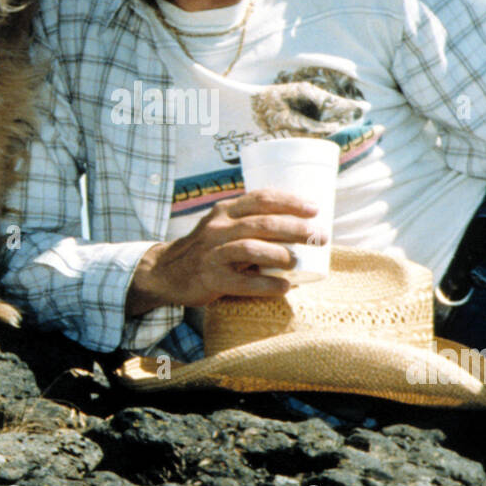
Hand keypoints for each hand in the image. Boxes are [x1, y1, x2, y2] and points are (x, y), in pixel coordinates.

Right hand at [126, 188, 325, 315]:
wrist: (166, 271)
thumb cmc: (207, 248)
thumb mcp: (223, 226)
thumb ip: (251, 223)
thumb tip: (300, 231)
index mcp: (226, 210)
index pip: (261, 199)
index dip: (290, 202)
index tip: (315, 208)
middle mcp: (218, 227)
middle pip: (262, 223)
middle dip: (295, 228)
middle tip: (320, 237)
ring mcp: (213, 253)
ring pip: (251, 248)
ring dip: (280, 254)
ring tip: (299, 261)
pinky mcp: (210, 278)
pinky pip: (242, 282)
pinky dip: (266, 284)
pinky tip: (284, 287)